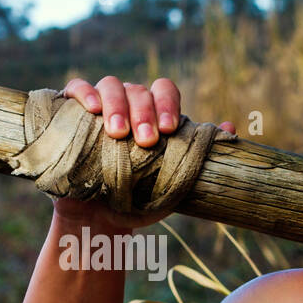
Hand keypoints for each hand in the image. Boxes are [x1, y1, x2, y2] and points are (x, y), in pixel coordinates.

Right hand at [52, 76, 237, 230]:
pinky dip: (84, 93)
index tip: (169, 129)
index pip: (164, 91)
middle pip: (139, 90)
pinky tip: (92, 109)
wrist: (99, 217)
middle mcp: (128, 104)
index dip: (168, 104)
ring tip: (119, 134)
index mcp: (154, 114)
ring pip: (110, 85)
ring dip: (117, 106)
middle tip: (146, 140)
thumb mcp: (172, 181)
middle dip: (145, 112)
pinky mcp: (70, 112)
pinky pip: (76, 89)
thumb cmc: (140, 197)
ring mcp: (99, 106)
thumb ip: (197, 156)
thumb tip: (232, 128)